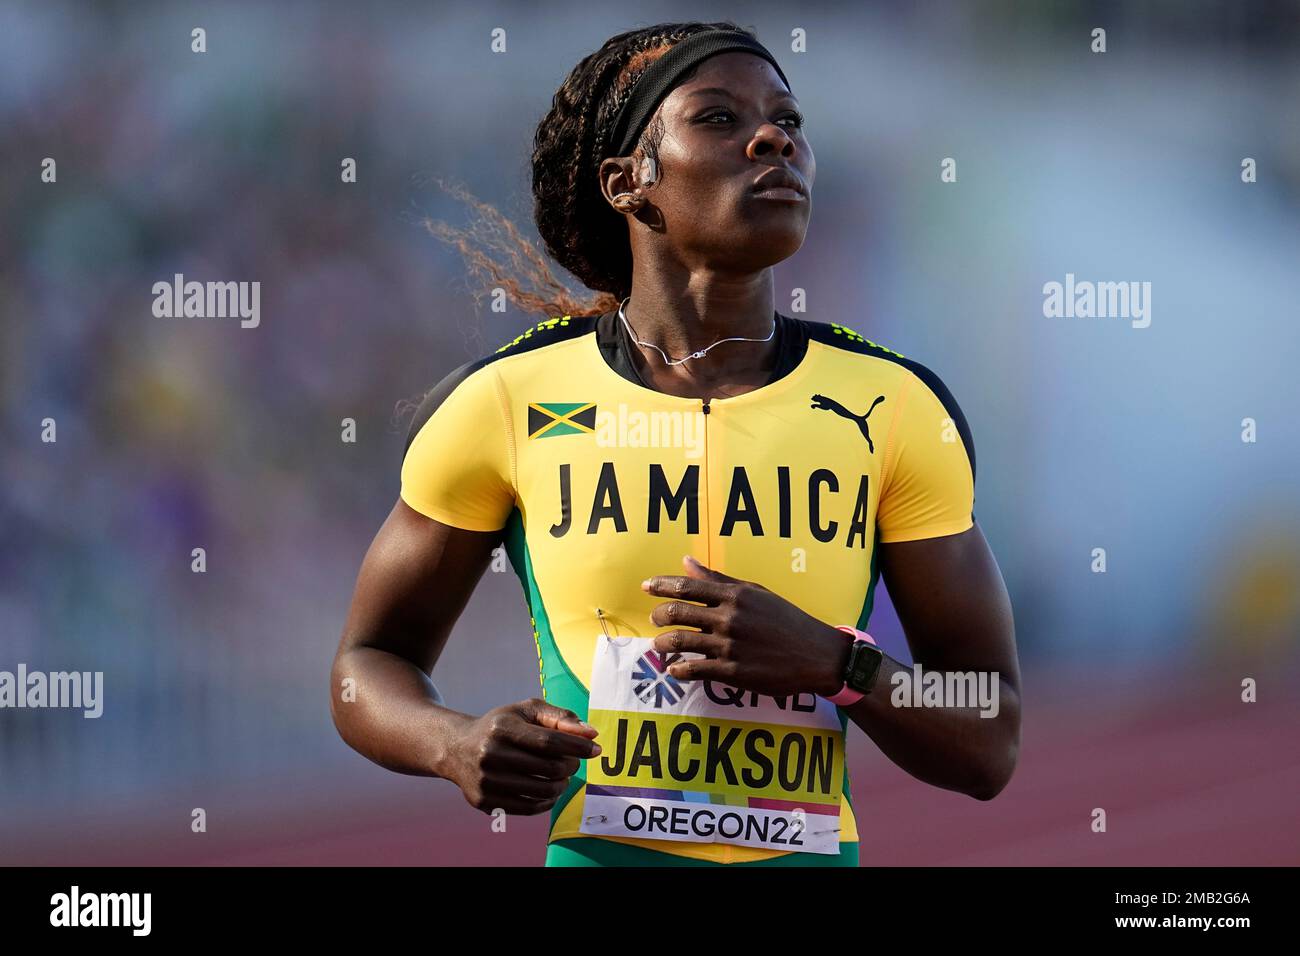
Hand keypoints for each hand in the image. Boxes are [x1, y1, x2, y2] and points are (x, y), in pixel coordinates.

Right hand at [444, 698, 599, 814]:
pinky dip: (548, 801)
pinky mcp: (484, 802)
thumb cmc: (502, 726)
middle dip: (571, 765)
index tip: (595, 749)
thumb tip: (591, 733)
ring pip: (542, 791)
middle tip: (574, 762)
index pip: (549, 741)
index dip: (577, 746)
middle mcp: (490, 755)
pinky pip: (529, 808)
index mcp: (502, 728)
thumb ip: (560, 717)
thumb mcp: (527, 711)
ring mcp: (486, 781)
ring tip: (562, 776)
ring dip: (562, 784)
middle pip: (548, 768)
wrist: (458, 748)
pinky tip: (551, 790)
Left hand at [643, 556, 850, 697]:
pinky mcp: (732, 672)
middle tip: (655, 620)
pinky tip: (676, 669)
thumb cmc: (785, 620)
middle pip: (676, 612)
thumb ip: (719, 580)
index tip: (646, 587)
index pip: (687, 586)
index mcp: (734, 595)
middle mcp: (729, 618)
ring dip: (662, 644)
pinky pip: (693, 670)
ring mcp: (729, 646)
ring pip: (678, 642)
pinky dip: (678, 670)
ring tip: (660, 646)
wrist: (816, 654)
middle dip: (657, 616)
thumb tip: (686, 562)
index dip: (660, 585)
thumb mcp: (755, 593)